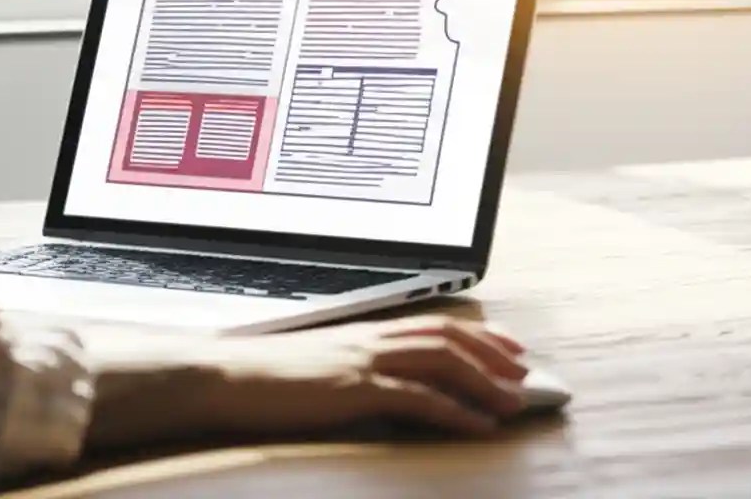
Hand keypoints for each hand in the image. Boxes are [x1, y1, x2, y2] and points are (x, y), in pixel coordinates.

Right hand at [85, 316, 527, 448]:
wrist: (224, 378)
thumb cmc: (259, 378)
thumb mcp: (312, 367)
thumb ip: (346, 369)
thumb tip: (373, 384)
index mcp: (359, 333)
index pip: (430, 322)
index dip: (476, 332)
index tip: (507, 343)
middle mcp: (368, 339)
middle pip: (446, 336)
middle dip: (493, 354)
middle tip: (527, 372)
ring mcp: (362, 362)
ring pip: (442, 361)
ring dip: (485, 382)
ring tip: (515, 402)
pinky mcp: (355, 389)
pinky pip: (419, 399)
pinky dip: (457, 412)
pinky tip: (480, 428)